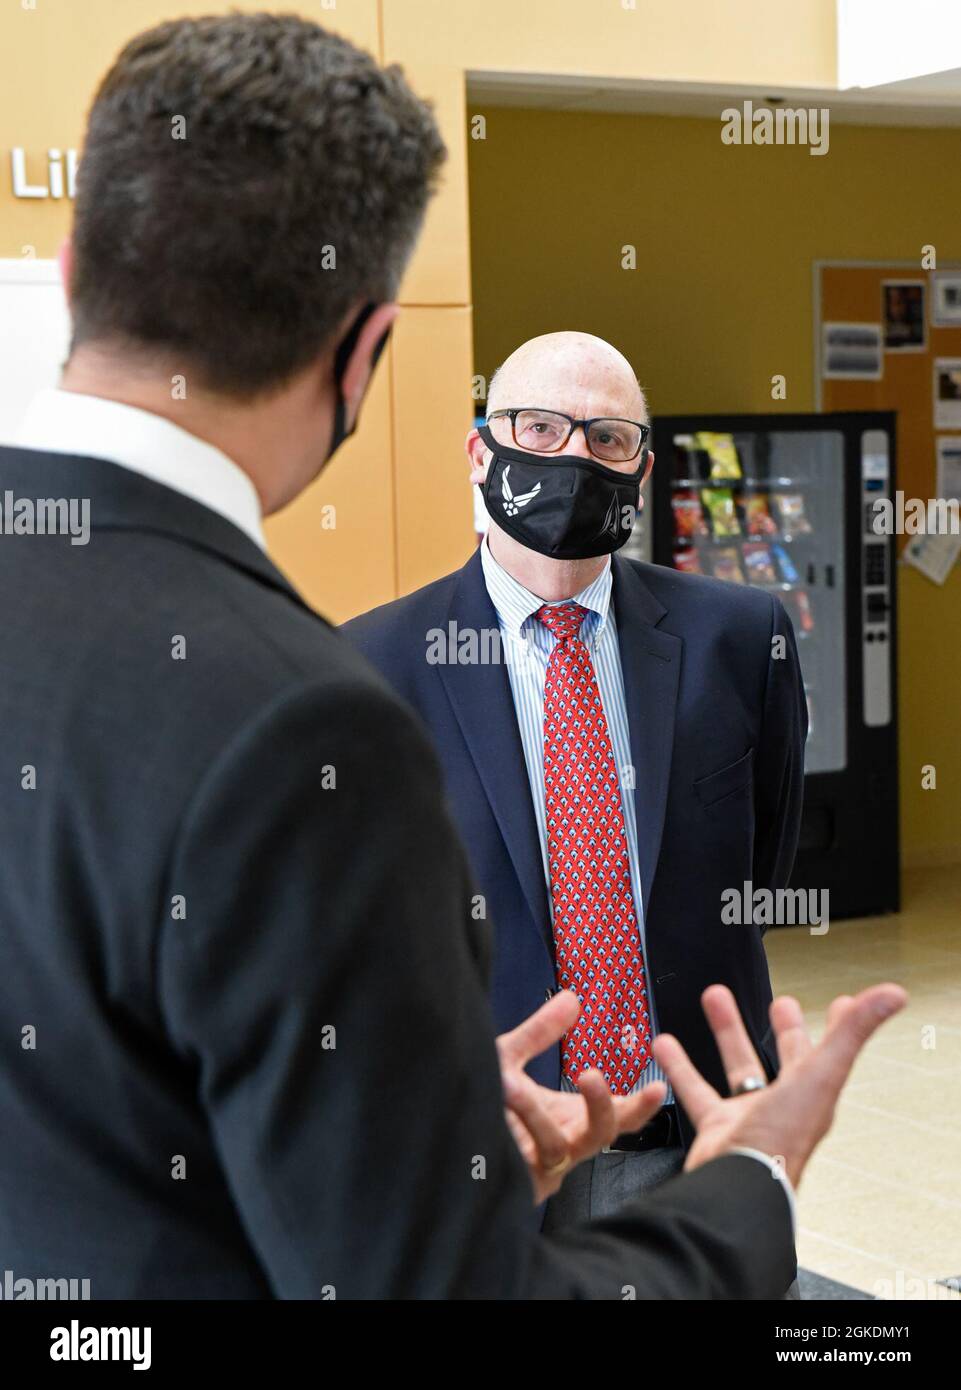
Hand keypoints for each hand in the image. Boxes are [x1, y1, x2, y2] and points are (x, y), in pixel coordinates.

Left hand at [496, 991, 665, 1203]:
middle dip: (604, 1108)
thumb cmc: (483, 1100)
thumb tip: (573, 998)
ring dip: (535, 1112)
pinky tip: (496, 1104)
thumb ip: (541, 1032)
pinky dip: (510, 1130)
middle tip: (591, 1075)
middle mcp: (565, 1145)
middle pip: (601, 1136)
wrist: (445, 1128)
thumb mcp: (509, 1057)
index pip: (618, 1116)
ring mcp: (541, 1168)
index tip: (658, 1085)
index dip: (640, 1105)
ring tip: (510, 1083)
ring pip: (557, 1147)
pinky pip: (523, 1161)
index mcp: (573, 1118)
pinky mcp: (516, 1182)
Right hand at [652, 982, 906, 1187]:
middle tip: (781, 1004)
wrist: (737, 1183)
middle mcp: (786, 1105)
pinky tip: (666, 1047)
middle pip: (789, 1059)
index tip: (845, 1004)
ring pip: (740, 1067)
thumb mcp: (821, 1073)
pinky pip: (698, 1090)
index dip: (841, 1027)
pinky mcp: (718, 1128)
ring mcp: (752, 1117)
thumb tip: (891, 995)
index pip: (833, 1052)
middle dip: (785, 1028)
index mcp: (815, 1092)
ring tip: (714, 998)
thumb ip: (852, 1032)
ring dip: (728, 1032)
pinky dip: (681, 1067)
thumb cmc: (782, 1138)